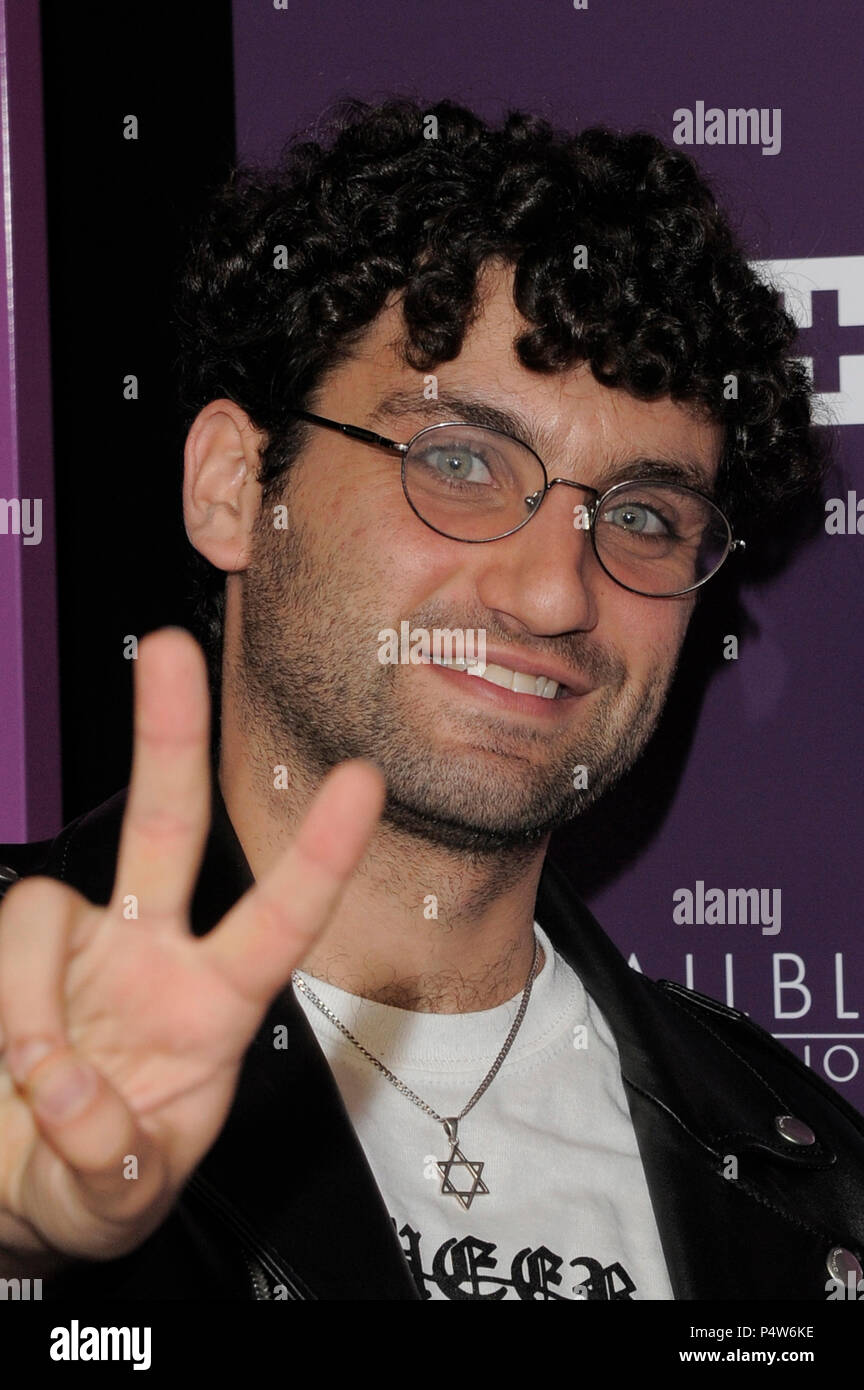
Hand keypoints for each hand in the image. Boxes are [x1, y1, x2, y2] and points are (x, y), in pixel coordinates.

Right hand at [0, 628, 384, 1267]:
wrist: (9, 1197)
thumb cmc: (91, 1185)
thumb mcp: (121, 1202)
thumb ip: (114, 1165)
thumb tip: (73, 1089)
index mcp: (214, 1006)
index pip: (279, 919)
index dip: (320, 852)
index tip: (362, 779)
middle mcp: (149, 955)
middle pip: (163, 827)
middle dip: (167, 736)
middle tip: (167, 649)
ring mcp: (74, 949)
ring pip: (44, 907)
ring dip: (32, 1001)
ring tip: (38, 1086)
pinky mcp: (18, 958)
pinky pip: (7, 944)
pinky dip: (11, 1012)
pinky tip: (13, 1074)